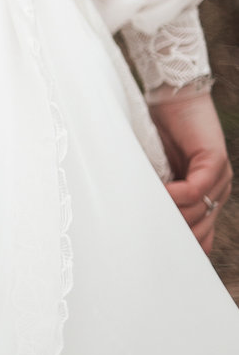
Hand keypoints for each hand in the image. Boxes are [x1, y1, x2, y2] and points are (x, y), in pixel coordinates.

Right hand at [152, 90, 232, 252]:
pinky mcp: (215, 160)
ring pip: (199, 213)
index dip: (184, 249)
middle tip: (146, 243)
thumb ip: (155, 192)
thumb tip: (134, 219)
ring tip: (144, 218)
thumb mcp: (153, 169)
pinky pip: (196, 189)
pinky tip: (158, 195)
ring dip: (173, 216)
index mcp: (205, 195)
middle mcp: (218, 190)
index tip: (159, 260)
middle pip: (201, 230)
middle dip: (176, 238)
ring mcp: (220, 177)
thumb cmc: (157, 130)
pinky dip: (176, 196)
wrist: (172, 94)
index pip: (202, 236)